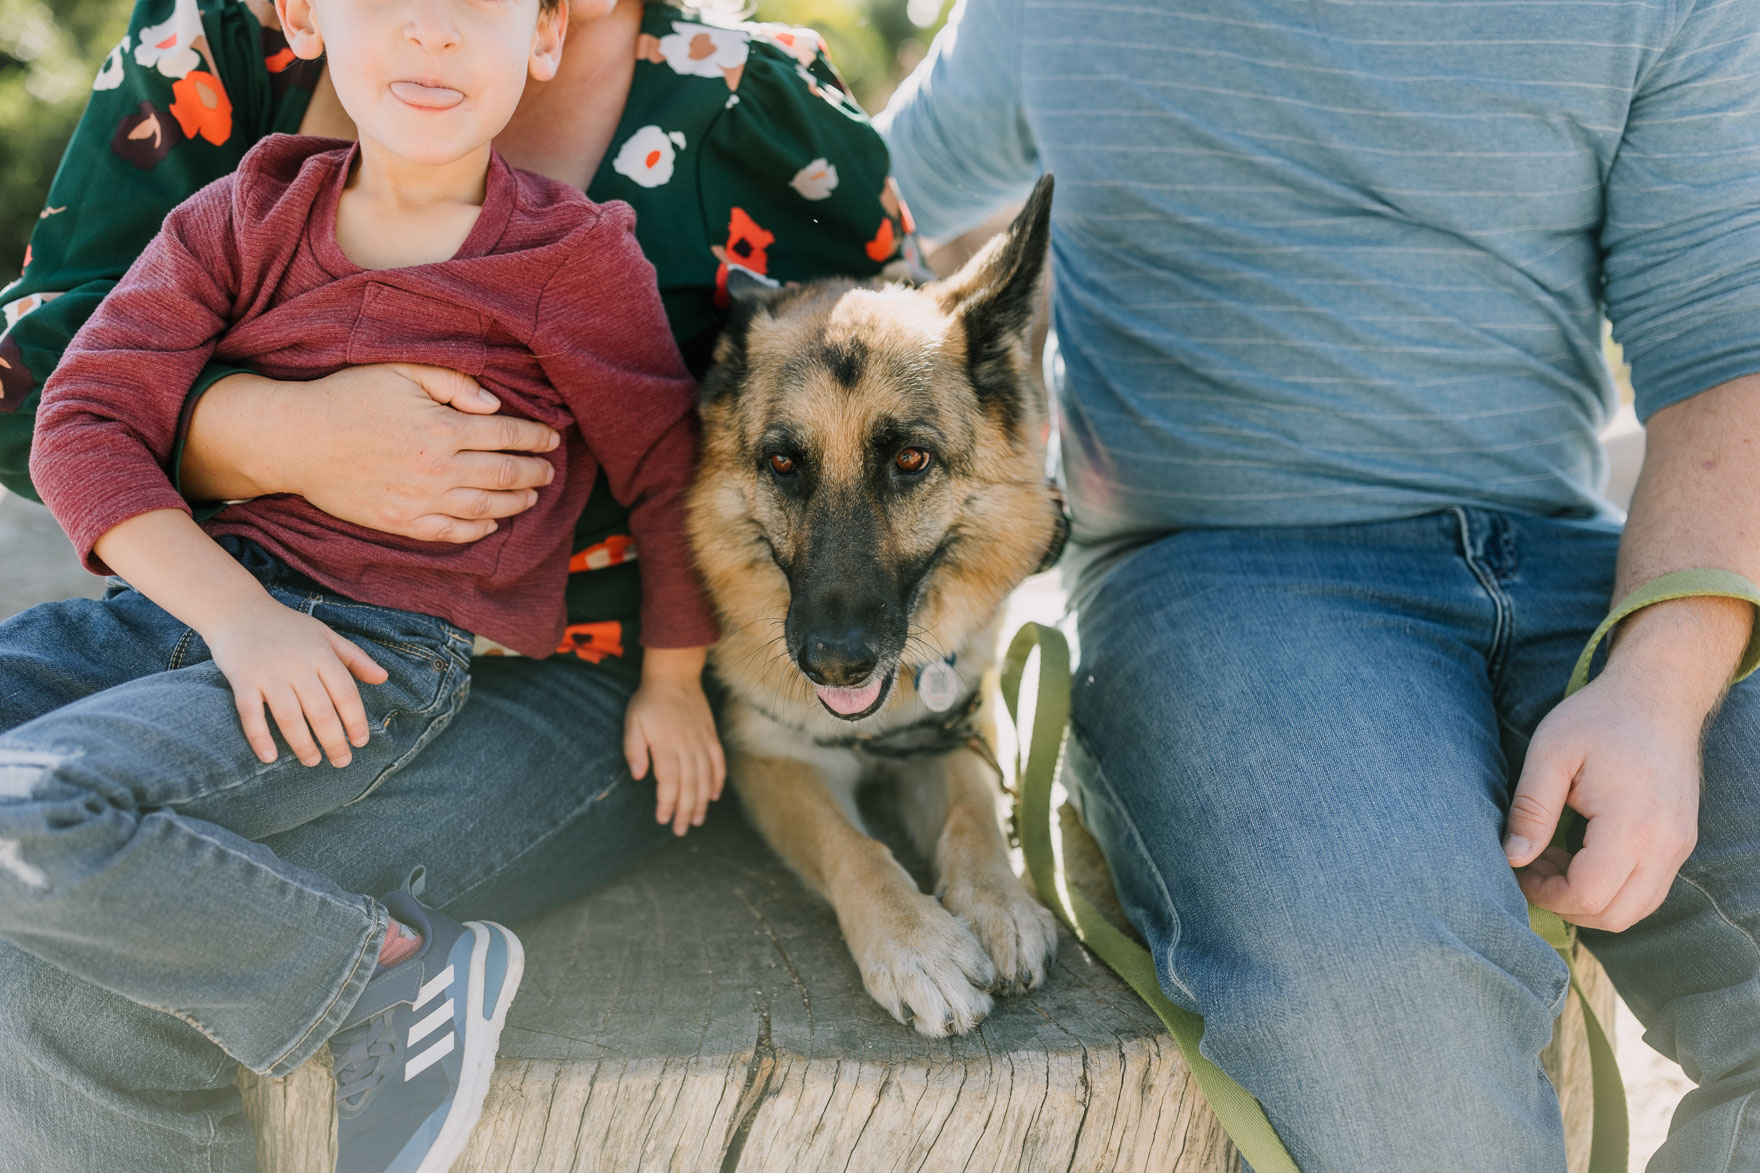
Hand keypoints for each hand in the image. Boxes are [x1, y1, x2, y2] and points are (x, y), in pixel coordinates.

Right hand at [186, 364, 560, 542]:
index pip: (508, 435)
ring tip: (531, 496)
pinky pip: (451, 532)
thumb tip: (494, 405)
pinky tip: (491, 524)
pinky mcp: (401, 522)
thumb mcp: (401, 371)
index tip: (552, 439)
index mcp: (443, 428)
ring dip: (516, 503)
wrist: (295, 439)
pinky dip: (478, 530)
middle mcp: (439, 469)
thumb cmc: (347, 397)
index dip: (537, 437)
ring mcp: (421, 500)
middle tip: (550, 471)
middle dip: (535, 472)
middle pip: (506, 474)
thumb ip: (453, 382)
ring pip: (486, 508)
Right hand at [203, 600, 389, 767]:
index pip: (346, 694)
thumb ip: (355, 658)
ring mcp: (269, 673)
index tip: (361, 742)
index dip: (356, 721)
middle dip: (334, 741)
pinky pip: (251, 714)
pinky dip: (259, 737)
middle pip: (321, 712)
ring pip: (290, 718)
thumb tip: (384, 679)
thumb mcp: (326, 636)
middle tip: (341, 761)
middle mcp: (298, 665)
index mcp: (322, 655)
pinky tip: (269, 757)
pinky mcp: (242, 680)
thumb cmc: (287, 626)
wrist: (237, 609)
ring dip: (303, 745)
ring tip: (313, 761)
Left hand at [623, 649, 725, 836]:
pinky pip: (718, 763)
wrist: (675, 675)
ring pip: (705, 779)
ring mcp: (702, 742)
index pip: (670, 783)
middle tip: (681, 830)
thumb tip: (639, 775)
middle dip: (685, 811)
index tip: (663, 819)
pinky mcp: (710, 737)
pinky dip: (717, 782)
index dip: (668, 804)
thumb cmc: (649, 700)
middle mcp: (687, 747)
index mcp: (667, 746)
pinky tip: (712, 796)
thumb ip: (634, 749)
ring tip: (696, 820)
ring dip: (701, 802)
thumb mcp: (633, 722)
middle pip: (690, 786)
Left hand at [1503, 668, 1701, 931]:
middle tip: (1533, 869)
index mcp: (1632, 824)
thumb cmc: (1598, 718)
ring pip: (1635, 910)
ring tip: (1554, 861)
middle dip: (1565, 905)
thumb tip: (1512, 858)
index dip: (1546, 894)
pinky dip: (1613, 890)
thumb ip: (1530, 809)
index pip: (1588, 894)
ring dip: (1590, 901)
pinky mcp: (1680, 842)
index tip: (1519, 868)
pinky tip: (1580, 856)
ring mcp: (1679, 846)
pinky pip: (1648, 890)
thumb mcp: (1550, 753)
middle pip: (1614, 915)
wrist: (1658, 696)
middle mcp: (1665, 845)